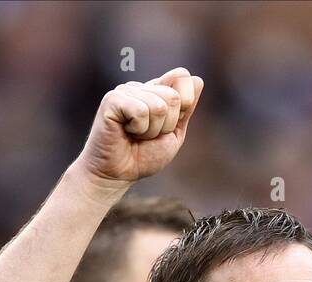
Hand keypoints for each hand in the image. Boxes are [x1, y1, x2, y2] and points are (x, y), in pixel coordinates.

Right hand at [76, 68, 203, 184]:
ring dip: (151, 131)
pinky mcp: (112, 100)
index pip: (182, 76)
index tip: (168, 125)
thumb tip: (198, 79)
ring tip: (136, 135)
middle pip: (174, 97)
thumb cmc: (143, 157)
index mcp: (156, 91)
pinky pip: (141, 112)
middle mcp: (140, 87)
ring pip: (159, 107)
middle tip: (147, 135)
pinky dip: (139, 129)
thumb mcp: (173, 134)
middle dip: (167, 125)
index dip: (185, 103)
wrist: (118, 174)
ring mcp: (125, 91)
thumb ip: (186, 109)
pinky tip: (126, 132)